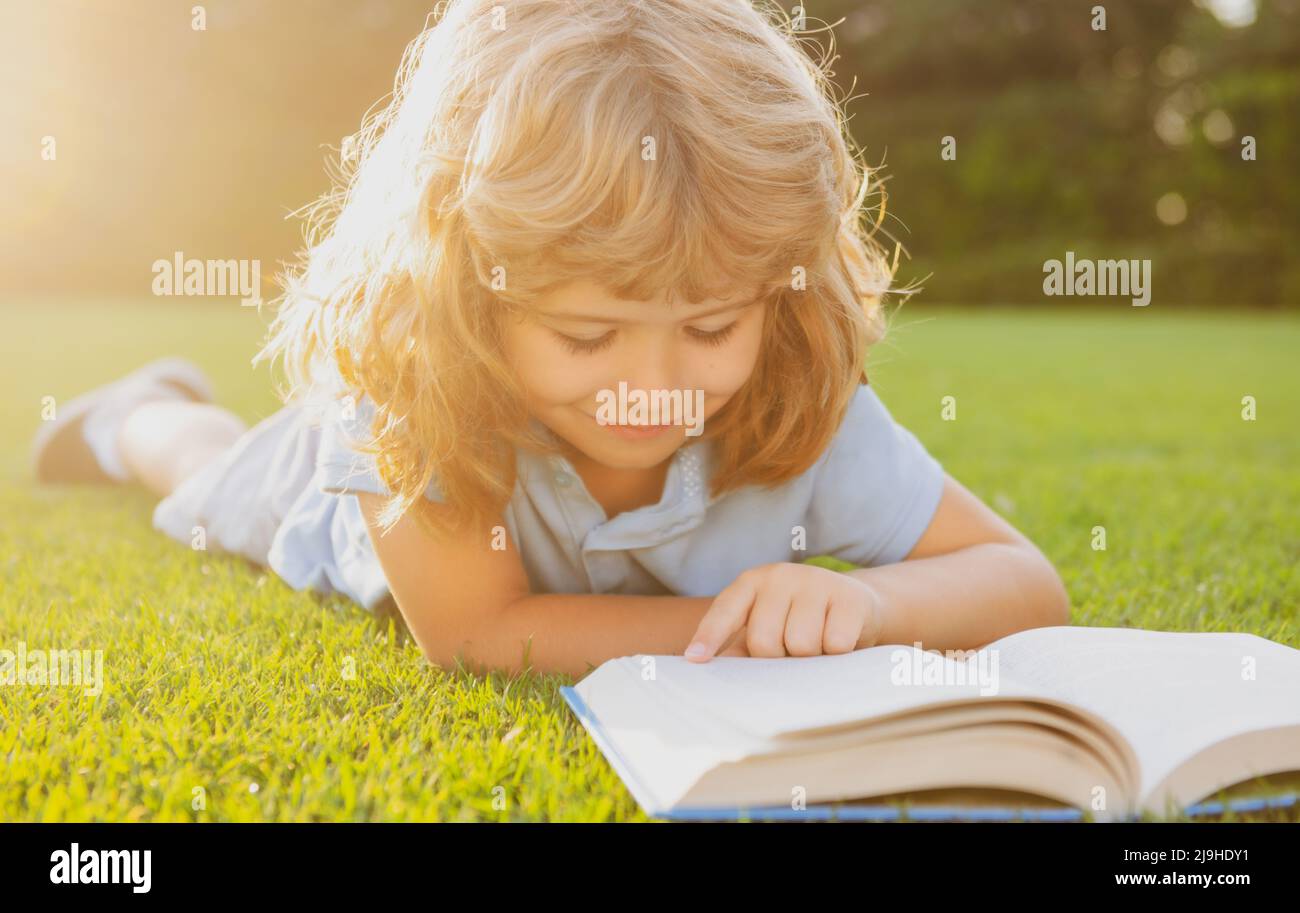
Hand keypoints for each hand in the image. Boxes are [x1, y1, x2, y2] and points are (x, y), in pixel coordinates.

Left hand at [684, 563, 885, 661]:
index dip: (709, 635)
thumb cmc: (801, 620)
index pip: (725, 610)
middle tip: (791, 651)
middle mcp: (780, 576)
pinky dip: (836, 654)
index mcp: (752, 583)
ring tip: (817, 645)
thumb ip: (740, 646)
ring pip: (801, 645)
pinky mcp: (849, 598)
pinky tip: (839, 642)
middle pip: (764, 641)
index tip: (696, 659)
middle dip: (777, 659)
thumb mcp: (768, 625)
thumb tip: (711, 667)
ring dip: (810, 658)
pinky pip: (834, 645)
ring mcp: (816, 582)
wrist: (857, 603)